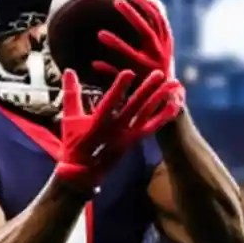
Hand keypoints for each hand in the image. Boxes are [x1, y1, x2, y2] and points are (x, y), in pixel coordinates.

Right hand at [54, 67, 182, 191]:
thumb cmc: (74, 142)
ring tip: (172, 84)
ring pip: (146, 115)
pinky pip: (151, 127)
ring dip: (159, 99)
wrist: (83, 172)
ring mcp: (126, 136)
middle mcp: (115, 130)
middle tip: (159, 73)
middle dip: (147, 90)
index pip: (109, 103)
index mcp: (98, 124)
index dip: (119, 88)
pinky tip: (174, 106)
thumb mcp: (69, 118)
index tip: (129, 73)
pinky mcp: (133, 141)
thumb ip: (71, 93)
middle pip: (134, 107)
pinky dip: (163, 116)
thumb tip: (69, 70)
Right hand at [93, 0, 175, 80]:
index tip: (99, 34)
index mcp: (145, 67)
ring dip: (144, 5)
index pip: (128, 52)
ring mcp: (164, 46)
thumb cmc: (140, 84)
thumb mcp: (125, 82)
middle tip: (116, 2)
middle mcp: (156, 55)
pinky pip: (162, 20)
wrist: (166, 87)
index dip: (114, 42)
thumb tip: (93, 63)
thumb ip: (110, 72)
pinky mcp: (168, 39)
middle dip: (131, 15)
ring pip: (156, 20)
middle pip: (145, 30)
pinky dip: (154, 8)